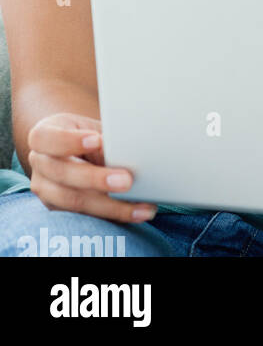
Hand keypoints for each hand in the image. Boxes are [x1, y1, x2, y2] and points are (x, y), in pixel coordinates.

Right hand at [26, 113, 158, 226]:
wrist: (72, 149)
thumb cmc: (84, 134)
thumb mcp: (90, 128)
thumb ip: (103, 139)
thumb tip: (129, 152)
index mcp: (43, 136)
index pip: (46, 138)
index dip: (70, 141)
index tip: (97, 140)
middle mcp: (40, 164)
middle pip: (62, 173)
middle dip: (96, 179)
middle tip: (127, 181)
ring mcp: (46, 190)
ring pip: (73, 201)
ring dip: (109, 206)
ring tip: (138, 207)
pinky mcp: (58, 209)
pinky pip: (84, 216)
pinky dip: (112, 215)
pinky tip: (135, 213)